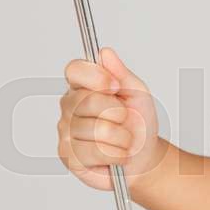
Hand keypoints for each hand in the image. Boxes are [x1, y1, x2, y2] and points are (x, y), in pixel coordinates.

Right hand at [57, 45, 162, 191]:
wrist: (144, 157)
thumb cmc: (139, 123)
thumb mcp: (138, 93)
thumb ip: (122, 73)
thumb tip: (105, 53)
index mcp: (83, 85)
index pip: (74, 70)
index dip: (96, 76)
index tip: (115, 86)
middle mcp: (69, 105)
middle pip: (88, 100)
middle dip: (118, 113)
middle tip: (124, 119)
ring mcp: (65, 130)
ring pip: (96, 129)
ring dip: (122, 137)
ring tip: (123, 140)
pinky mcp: (67, 154)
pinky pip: (95, 151)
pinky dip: (116, 154)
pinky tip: (116, 154)